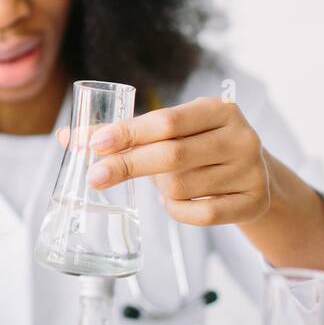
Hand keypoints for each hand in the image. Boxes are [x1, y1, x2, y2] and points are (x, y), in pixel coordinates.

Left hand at [84, 96, 271, 226]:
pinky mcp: (253, 202)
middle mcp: (241, 137)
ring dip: (160, 189)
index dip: (128, 133)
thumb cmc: (200, 147)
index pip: (166, 121)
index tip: (95, 144)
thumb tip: (67, 137)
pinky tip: (178, 201)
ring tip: (164, 182)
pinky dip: (178, 210)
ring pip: (181, 187)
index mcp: (219, 109)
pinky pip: (199, 215)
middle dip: (128, 165)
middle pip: (171, 155)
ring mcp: (250, 171)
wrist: (256, 177)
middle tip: (95, 176)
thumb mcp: (172, 131)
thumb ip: (123, 133)